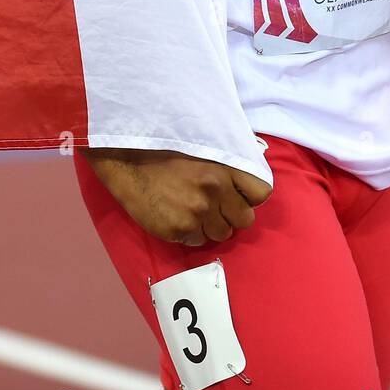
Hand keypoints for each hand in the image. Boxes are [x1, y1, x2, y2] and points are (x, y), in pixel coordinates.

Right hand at [79, 146, 271, 245]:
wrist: (127, 161)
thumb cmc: (165, 150)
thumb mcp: (204, 147)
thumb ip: (227, 165)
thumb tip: (246, 184)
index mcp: (224, 168)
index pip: (261, 193)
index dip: (250, 196)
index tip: (238, 195)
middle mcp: (214, 192)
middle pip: (244, 220)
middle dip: (231, 215)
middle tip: (215, 207)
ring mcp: (196, 213)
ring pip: (221, 234)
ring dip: (211, 226)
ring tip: (193, 210)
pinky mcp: (178, 230)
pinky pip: (198, 241)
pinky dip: (191, 233)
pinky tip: (178, 216)